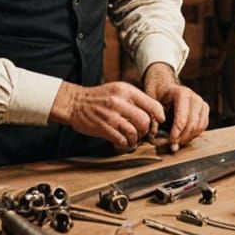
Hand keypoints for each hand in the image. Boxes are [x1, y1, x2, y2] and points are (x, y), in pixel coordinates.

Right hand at [48, 80, 164, 150]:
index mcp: (127, 91)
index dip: (159, 115)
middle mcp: (120, 102)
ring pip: (134, 132)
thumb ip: (135, 99)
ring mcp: (111, 115)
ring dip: (136, 139)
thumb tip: (153, 112)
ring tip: (133, 140)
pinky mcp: (103, 127)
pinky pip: (120, 139)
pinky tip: (124, 142)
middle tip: (143, 133)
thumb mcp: (119, 90)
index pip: (152, 104)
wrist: (75, 102)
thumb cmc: (100, 97)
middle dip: (147, 130)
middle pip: (145, 120)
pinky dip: (125, 144)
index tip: (159, 121)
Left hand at [143, 62, 208, 151]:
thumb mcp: (153, 105)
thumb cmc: (158, 96)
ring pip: (199, 126)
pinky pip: (203, 126)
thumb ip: (154, 121)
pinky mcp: (204, 109)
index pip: (182, 118)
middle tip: (172, 144)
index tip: (170, 141)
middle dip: (182, 137)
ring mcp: (201, 102)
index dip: (176, 133)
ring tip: (177, 142)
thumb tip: (156, 138)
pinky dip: (194, 134)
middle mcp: (194, 97)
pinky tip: (184, 137)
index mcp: (181, 93)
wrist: (165, 88)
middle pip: (192, 124)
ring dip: (188, 137)